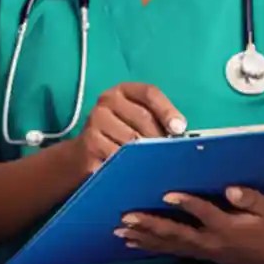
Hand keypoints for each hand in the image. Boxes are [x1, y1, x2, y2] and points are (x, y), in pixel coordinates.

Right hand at [70, 82, 185, 172]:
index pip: (149, 93)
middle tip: (166, 153)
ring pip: (132, 141)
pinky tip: (134, 171)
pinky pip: (118, 159)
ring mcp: (93, 125)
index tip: (179, 128)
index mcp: (120, 92)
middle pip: (143, 118)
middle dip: (159, 138)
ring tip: (150, 163)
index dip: (167, 110)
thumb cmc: (119, 135)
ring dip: (146, 155)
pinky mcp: (88, 148)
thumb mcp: (136, 119)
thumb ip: (157, 119)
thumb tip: (178, 132)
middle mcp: (104, 103)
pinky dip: (130, 167)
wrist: (84, 155)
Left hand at [115, 186, 263, 263]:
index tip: (167, 195)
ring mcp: (199, 249)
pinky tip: (129, 242)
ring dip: (142, 237)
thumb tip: (231, 190)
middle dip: (151, 225)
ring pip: (167, 244)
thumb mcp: (263, 207)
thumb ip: (248, 198)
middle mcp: (209, 240)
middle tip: (127, 217)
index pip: (205, 213)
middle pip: (177, 233)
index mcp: (227, 226)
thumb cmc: (263, 224)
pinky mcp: (193, 253)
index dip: (187, 204)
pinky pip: (167, 250)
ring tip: (119, 231)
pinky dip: (147, 245)